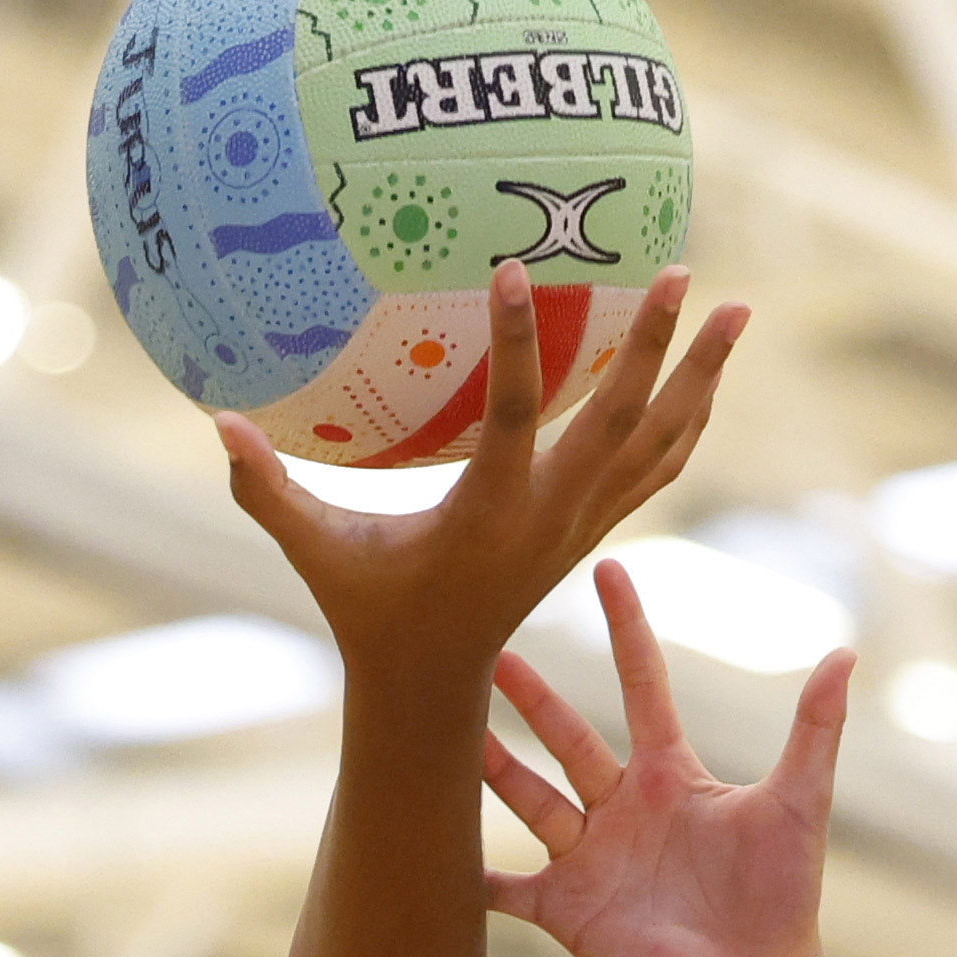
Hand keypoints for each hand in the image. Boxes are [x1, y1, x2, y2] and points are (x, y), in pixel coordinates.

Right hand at [221, 264, 746, 674]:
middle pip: (620, 424)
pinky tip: (708, 376)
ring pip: (661, 445)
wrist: (432, 687)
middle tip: (683, 272)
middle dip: (655, 349)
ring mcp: (581, 526)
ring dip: (702, 379)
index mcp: (487, 517)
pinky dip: (688, 422)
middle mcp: (550, 519)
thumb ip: (269, 491)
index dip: (516, 345)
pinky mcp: (592, 530)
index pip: (509, 418)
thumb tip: (216, 422)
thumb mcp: (318, 555)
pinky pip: (658, 469)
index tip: (520, 268)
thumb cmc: (369, 613)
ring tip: (741, 311)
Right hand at [481, 563, 851, 956]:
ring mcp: (589, 859)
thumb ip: (814, 729)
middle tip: (488, 646)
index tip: (605, 570)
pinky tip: (428, 853)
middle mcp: (622, 808)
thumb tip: (846, 653)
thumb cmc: (782, 896)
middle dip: (529, 694)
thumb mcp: (799, 802)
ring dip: (488, 766)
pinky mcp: (567, 910)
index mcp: (670, 775)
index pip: (641, 686)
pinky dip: (468, 878)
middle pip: (566, 737)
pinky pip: (506, 891)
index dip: (626, 629)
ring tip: (444, 727)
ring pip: (528, 799)